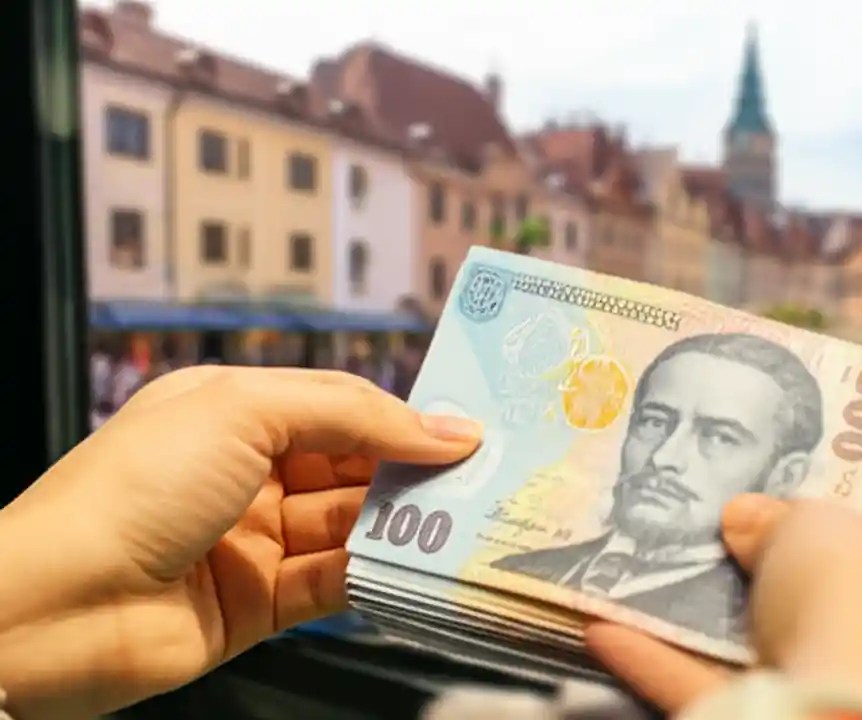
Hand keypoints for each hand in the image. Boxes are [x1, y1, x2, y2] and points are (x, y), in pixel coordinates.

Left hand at [0, 367, 480, 718]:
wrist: (55, 607)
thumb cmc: (133, 487)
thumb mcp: (245, 411)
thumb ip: (352, 414)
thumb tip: (442, 428)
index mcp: (233, 411)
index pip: (339, 407)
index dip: (401, 417)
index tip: (465, 431)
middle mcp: (245, 473)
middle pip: (353, 468)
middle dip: (414, 473)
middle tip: (483, 479)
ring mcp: (253, 540)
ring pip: (352, 527)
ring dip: (406, 525)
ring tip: (467, 524)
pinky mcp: (260, 604)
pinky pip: (336, 584)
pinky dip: (379, 575)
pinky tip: (419, 568)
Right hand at [586, 496, 861, 719]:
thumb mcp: (819, 529)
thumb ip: (779, 517)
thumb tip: (747, 522)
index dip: (839, 510)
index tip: (778, 501)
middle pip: (847, 593)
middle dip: (772, 566)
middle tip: (712, 533)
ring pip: (788, 650)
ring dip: (716, 622)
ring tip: (651, 575)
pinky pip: (740, 696)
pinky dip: (677, 669)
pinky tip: (610, 634)